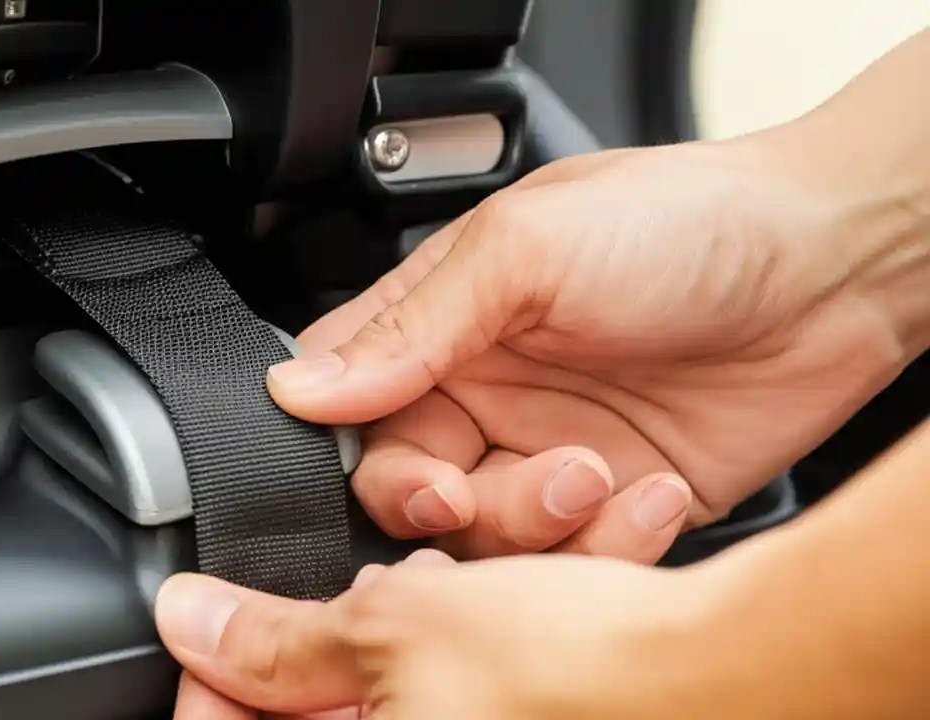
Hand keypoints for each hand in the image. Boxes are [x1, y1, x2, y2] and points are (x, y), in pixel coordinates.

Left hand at [158, 550, 710, 718]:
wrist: (744, 674)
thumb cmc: (578, 673)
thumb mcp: (398, 628)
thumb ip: (278, 637)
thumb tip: (192, 623)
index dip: (218, 677)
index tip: (226, 625)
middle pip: (333, 705)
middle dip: (355, 628)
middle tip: (395, 584)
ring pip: (421, 681)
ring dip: (444, 613)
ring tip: (486, 568)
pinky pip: (487, 680)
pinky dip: (498, 626)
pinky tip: (537, 579)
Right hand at [269, 133, 915, 559]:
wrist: (834, 265)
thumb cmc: (682, 223)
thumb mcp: (524, 249)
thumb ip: (409, 324)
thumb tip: (301, 385)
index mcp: (445, 322)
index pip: (345, 395)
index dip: (346, 442)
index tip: (398, 460)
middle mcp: (486, 391)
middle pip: (403, 485)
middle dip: (435, 504)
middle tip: (472, 491)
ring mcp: (546, 452)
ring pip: (481, 538)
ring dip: (528, 524)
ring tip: (591, 472)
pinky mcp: (615, 505)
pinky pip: (572, 563)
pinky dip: (602, 546)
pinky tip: (649, 491)